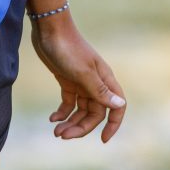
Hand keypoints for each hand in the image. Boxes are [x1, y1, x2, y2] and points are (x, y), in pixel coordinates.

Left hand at [29, 16, 126, 142]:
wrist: (49, 29)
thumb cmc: (68, 48)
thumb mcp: (83, 72)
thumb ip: (99, 90)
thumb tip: (119, 105)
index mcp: (104, 80)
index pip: (117, 107)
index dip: (113, 124)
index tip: (102, 140)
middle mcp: (96, 83)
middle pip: (95, 113)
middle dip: (81, 127)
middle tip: (62, 136)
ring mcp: (81, 82)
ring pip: (80, 110)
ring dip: (70, 122)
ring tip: (55, 131)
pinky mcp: (67, 80)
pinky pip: (69, 102)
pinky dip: (62, 112)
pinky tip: (52, 118)